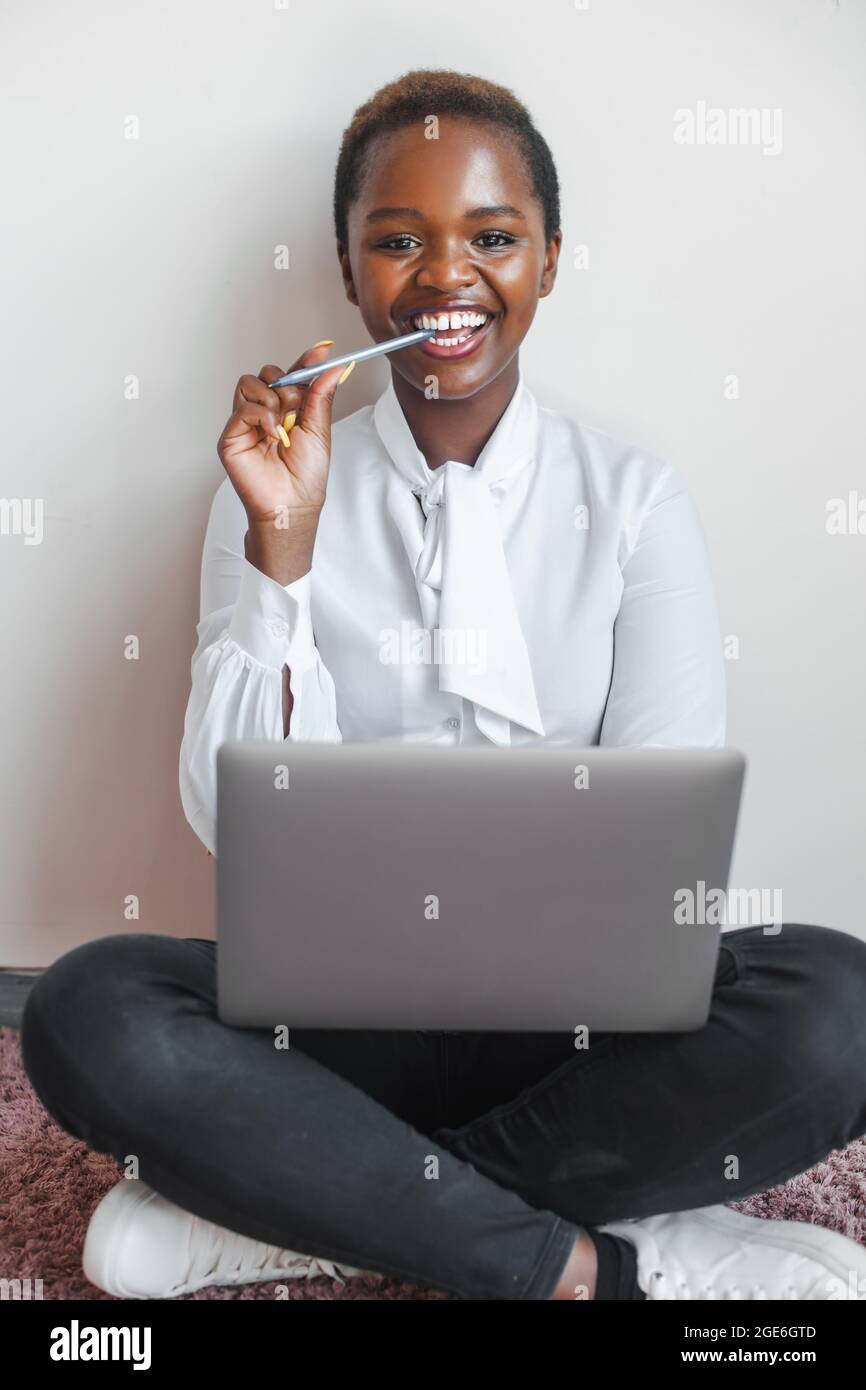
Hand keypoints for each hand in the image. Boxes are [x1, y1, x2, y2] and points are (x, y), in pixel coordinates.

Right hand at [217, 342, 350, 582]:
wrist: (293, 503)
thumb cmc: (305, 475)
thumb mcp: (319, 430)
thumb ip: (320, 396)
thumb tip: (333, 366)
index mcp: (289, 410)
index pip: (292, 375)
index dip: (305, 361)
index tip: (322, 348)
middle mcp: (266, 412)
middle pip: (267, 373)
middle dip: (286, 385)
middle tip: (296, 409)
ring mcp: (246, 422)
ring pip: (250, 383)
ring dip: (272, 400)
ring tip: (282, 426)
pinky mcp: (232, 435)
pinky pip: (242, 407)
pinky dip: (261, 416)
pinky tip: (272, 434)